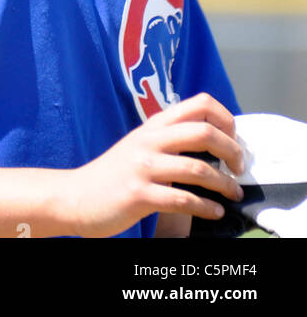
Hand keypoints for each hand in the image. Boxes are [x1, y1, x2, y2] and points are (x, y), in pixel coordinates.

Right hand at [60, 92, 244, 238]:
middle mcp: (149, 140)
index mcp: (153, 125)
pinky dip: (206, 207)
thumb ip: (169, 138)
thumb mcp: (141, 145)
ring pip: (197, 168)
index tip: (235, 139)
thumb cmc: (114, 174)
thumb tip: (210, 139)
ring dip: (224, 184)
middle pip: (203, 131)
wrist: (76, 196)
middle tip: (240, 167)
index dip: (225, 118)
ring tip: (234, 194)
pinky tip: (215, 212)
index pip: (199, 103)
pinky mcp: (139, 195)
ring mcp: (143, 167)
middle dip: (232, 150)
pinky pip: (182, 199)